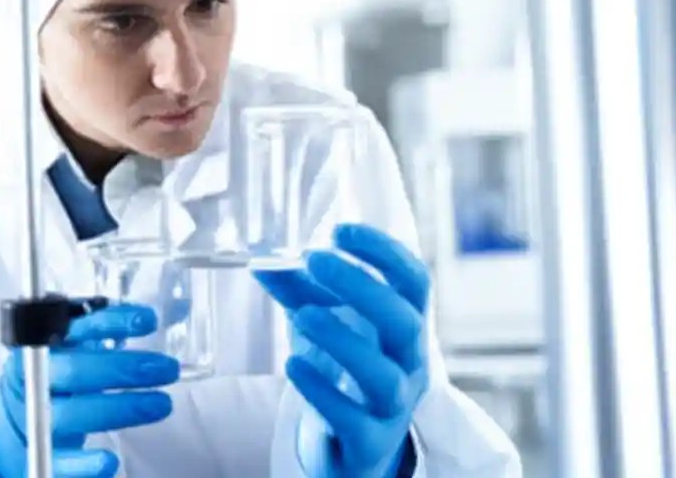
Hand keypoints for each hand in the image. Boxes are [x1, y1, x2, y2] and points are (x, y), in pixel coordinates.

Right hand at [0, 304, 180, 476]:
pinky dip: (84, 464)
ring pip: (70, 413)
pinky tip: (109, 462)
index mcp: (48, 343)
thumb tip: (181, 308)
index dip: (113, 321)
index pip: (79, 326)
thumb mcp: (82, 344)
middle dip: (123, 369)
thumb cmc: (59, 375)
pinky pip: (57, 459)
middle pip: (75, 371)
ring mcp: (34, 414)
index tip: (147, 321)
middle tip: (167, 369)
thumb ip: (122, 328)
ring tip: (160, 404)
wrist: (17, 420)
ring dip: (119, 409)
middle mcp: (37, 375)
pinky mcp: (36, 451)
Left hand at [255, 224, 430, 477]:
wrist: (360, 445)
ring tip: (302, 316)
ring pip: (382, 374)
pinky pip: (353, 418)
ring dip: (342, 340)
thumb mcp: (330, 324)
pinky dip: (322, 389)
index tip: (340, 229)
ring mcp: (394, 405)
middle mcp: (410, 362)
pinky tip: (294, 364)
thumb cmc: (348, 371)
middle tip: (316, 259)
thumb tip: (262, 259)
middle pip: (403, 321)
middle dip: (361, 286)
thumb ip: (301, 290)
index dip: (383, 251)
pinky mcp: (370, 441)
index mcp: (407, 324)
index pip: (413, 279)